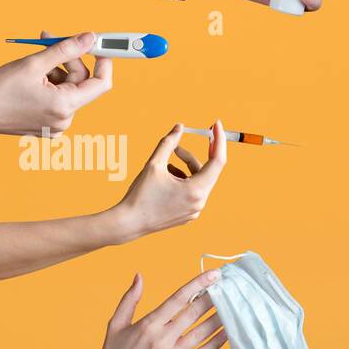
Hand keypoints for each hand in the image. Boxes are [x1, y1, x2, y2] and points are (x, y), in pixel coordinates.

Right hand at [0, 31, 111, 135]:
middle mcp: (65, 119)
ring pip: (68, 90)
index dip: (103, 62)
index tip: (98, 46)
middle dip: (68, 60)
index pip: (101, 83)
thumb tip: (89, 38)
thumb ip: (65, 49)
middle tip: (48, 39)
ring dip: (55, 72)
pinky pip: (58, 102)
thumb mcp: (34, 63)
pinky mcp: (47, 127)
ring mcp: (57, 126)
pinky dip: (50, 87)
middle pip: (80, 83)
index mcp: (65, 105)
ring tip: (32, 65)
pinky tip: (31, 82)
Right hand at [93, 270, 226, 348]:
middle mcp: (162, 338)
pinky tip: (228, 333)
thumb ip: (130, 299)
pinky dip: (216, 344)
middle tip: (228, 287)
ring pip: (202, 334)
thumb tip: (139, 276)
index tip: (213, 274)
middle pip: (194, 313)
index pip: (178, 298)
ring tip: (233, 307)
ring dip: (219, 319)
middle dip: (213, 298)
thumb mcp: (115, 324)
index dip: (198, 284)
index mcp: (148, 324)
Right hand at [108, 122, 226, 241]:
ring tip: (164, 165)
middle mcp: (200, 202)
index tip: (216, 125)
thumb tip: (179, 127)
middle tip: (178, 145)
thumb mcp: (154, 164)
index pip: (218, 161)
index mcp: (196, 190)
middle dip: (191, 156)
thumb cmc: (141, 194)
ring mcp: (195, 210)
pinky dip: (182, 180)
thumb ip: (169, 143)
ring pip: (197, 181)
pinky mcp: (188, 214)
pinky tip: (165, 179)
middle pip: (205, 171)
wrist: (129, 223)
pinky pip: (192, 192)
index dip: (218, 141)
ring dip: (184, 168)